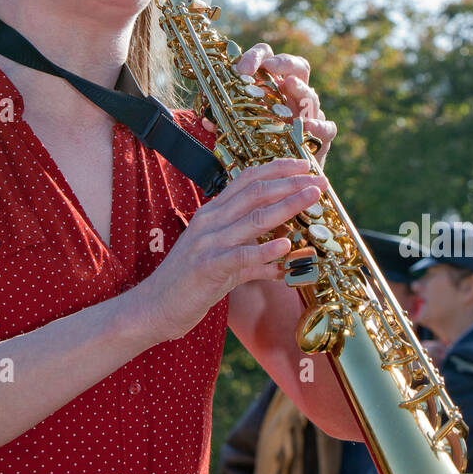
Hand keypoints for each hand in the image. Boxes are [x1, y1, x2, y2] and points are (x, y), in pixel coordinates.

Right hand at [132, 158, 328, 342]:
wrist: (153, 307)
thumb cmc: (188, 283)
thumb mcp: (222, 262)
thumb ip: (252, 256)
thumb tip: (282, 258)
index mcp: (212, 214)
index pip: (246, 180)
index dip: (277, 169)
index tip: (303, 166)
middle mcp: (210, 222)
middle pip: (255, 193)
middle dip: (291, 183)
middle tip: (319, 181)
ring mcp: (208, 243)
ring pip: (254, 219)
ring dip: (287, 206)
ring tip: (312, 199)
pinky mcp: (208, 267)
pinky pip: (241, 256)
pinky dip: (266, 250)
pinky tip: (287, 245)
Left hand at [208, 41, 337, 163]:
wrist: (279, 177)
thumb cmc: (257, 148)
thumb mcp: (235, 131)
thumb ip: (223, 122)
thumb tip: (206, 118)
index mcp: (273, 87)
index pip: (268, 58)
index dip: (257, 56)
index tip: (242, 68)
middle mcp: (294, 97)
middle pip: (298, 67)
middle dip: (284, 62)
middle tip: (270, 66)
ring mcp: (310, 116)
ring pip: (312, 95)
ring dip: (301, 89)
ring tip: (290, 86)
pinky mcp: (321, 138)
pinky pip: (327, 128)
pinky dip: (319, 126)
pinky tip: (308, 127)